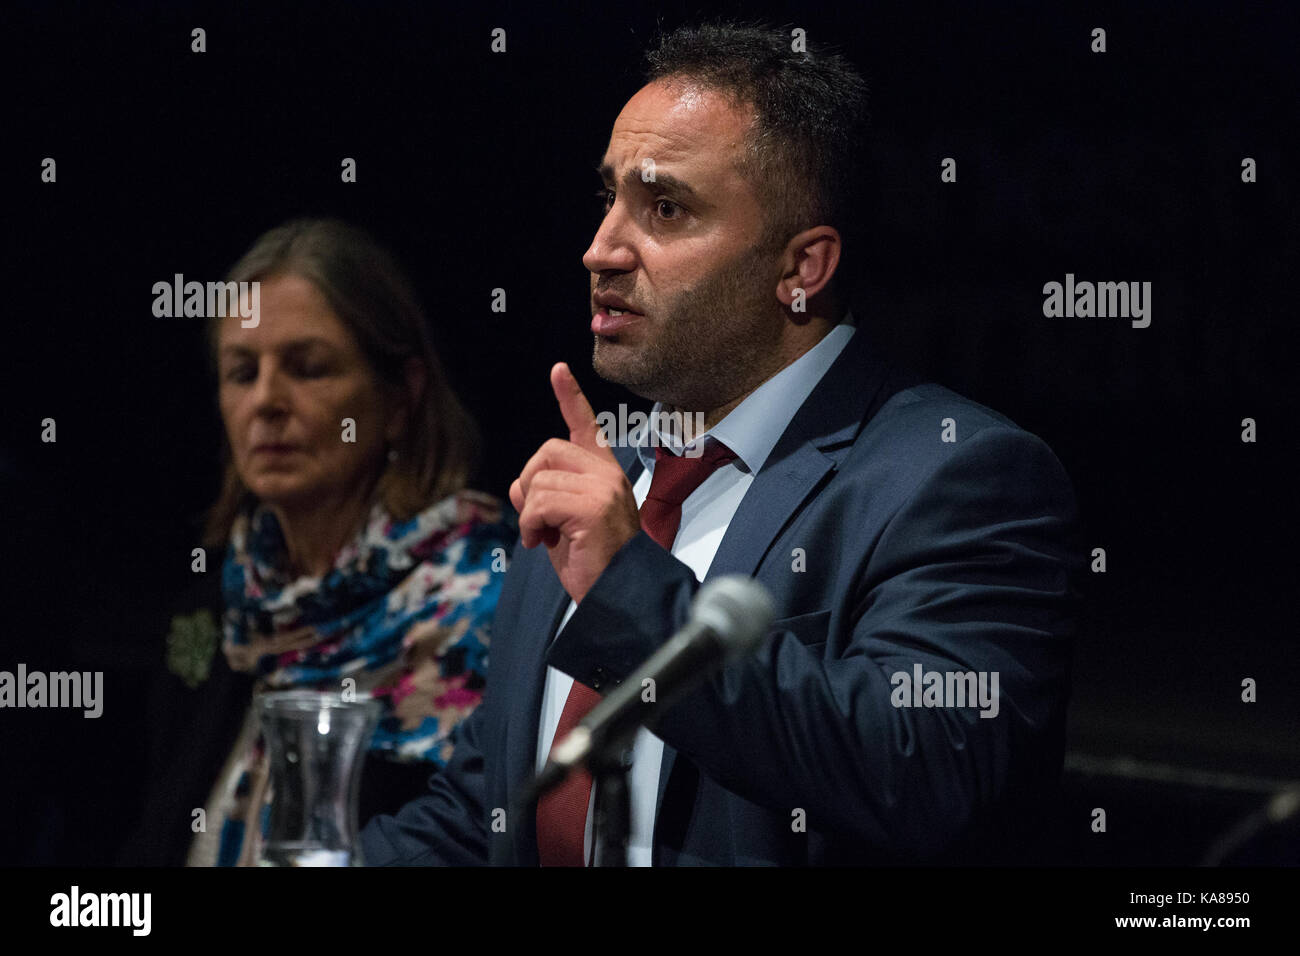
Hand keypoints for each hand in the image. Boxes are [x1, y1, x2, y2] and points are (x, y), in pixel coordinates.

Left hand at [509, 363, 640, 602]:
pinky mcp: (593, 506)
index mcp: (603, 473)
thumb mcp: (562, 521)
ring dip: (529, 514)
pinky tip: (544, 542)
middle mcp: (607, 474)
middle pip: (547, 451)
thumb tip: (519, 486)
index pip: (585, 426)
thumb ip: (547, 494)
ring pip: (538, 480)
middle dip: (530, 483)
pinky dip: (530, 525)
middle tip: (537, 518)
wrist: (617, 593)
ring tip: (545, 536)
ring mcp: (603, 487)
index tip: (558, 370)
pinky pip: (539, 502)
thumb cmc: (593, 562)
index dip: (570, 397)